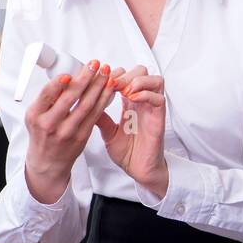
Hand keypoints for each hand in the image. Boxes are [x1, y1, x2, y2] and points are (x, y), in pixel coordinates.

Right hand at [24, 59, 125, 203]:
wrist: (48, 161)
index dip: (57, 84)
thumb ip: (48, 98)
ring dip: (99, 86)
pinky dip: (103, 100)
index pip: (46, 96)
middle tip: (95, 64)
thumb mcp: (36, 115)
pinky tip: (108, 89)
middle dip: (85, 79)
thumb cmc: (42, 133)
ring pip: (86, 106)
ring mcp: (67, 132)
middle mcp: (50, 124)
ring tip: (106, 73)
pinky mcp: (82, 136)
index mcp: (35, 115)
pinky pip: (95, 115)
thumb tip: (67, 76)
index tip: (68, 74)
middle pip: (70, 98)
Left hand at [95, 67, 168, 197]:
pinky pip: (159, 98)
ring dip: (139, 80)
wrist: (138, 169)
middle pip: (142, 72)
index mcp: (130, 103)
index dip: (115, 74)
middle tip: (113, 83)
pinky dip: (146, 94)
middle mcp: (142, 103)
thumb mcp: (107, 131)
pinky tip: (133, 98)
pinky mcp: (158, 118)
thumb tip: (84, 103)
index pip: (127, 76)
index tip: (102, 81)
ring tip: (125, 89)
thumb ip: (100, 116)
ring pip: (155, 80)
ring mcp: (152, 109)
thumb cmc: (127, 152)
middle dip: (126, 73)